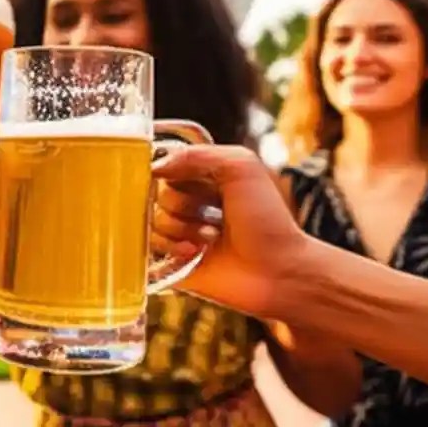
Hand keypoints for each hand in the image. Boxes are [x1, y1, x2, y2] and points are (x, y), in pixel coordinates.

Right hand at [149, 144, 308, 317]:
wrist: (278, 271)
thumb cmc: (267, 219)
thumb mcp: (241, 168)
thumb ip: (198, 155)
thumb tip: (155, 166)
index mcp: (206, 179)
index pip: (168, 164)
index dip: (174, 171)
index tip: (188, 179)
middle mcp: (192, 204)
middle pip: (157, 192)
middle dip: (180, 202)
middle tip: (208, 213)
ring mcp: (182, 233)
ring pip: (151, 218)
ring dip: (180, 226)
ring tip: (209, 237)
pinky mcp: (174, 261)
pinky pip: (149, 246)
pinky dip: (171, 246)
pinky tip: (195, 251)